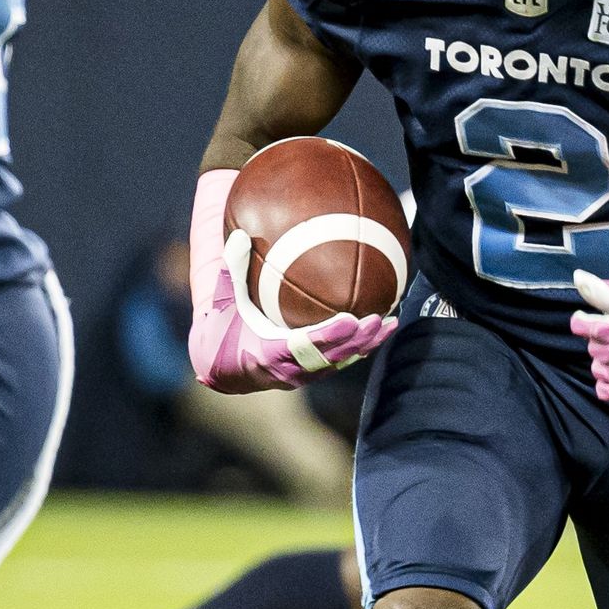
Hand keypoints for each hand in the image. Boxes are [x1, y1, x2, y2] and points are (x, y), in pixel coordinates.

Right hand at [184, 170, 396, 391]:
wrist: (219, 365)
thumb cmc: (221, 329)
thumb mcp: (222, 301)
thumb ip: (232, 270)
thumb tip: (238, 234)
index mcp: (267, 354)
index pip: (303, 347)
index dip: (329, 336)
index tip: (350, 320)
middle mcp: (288, 370)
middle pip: (330, 359)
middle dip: (355, 341)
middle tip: (377, 320)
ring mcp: (301, 375)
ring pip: (339, 363)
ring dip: (365, 345)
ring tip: (389, 323)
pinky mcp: (310, 373)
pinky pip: (339, 361)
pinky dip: (360, 346)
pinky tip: (382, 327)